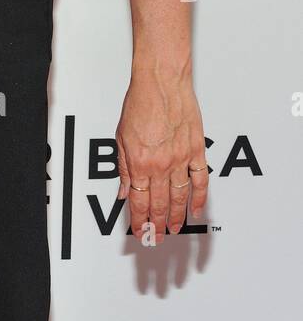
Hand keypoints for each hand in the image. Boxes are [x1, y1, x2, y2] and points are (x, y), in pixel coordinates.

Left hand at [115, 72, 208, 243]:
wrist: (162, 82)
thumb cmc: (141, 102)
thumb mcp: (121, 136)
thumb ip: (124, 167)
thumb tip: (123, 191)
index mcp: (140, 162)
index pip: (139, 201)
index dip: (139, 221)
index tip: (140, 232)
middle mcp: (161, 164)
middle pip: (159, 203)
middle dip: (157, 224)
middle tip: (157, 238)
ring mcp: (181, 159)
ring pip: (179, 197)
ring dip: (176, 217)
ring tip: (174, 230)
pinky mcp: (196, 150)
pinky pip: (200, 180)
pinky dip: (199, 198)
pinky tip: (197, 210)